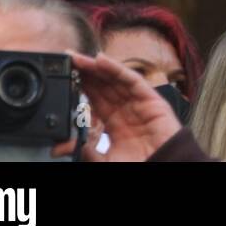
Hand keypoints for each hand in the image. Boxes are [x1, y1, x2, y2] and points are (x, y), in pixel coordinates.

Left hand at [56, 52, 180, 161]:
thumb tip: (69, 145)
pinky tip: (101, 60)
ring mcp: (138, 102)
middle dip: (85, 72)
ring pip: (114, 79)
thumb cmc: (141, 165)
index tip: (64, 77)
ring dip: (96, 67)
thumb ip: (88, 152)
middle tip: (67, 59)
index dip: (80, 87)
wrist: (162, 168)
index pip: (95, 99)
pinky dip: (116, 69)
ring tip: (78, 58)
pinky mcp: (151, 98)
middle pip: (103, 85)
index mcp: (115, 124)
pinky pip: (132, 80)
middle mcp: (126, 110)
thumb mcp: (105, 161)